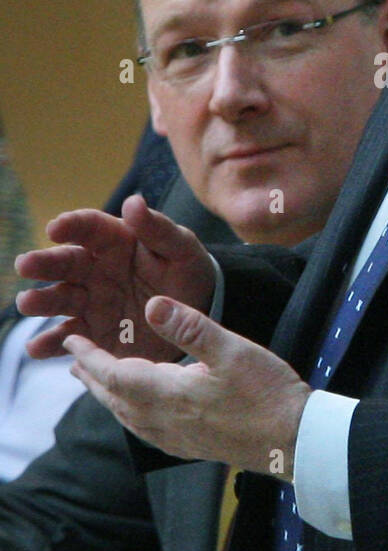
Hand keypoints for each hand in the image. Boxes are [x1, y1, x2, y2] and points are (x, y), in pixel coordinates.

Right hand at [15, 194, 215, 360]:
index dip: (72, 225)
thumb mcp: (182, 250)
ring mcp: (91, 302)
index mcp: (117, 242)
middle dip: (44, 263)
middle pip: (66, 263)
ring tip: (27, 302)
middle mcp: (97, 270)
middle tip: (25, 264)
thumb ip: (159, 229)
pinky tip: (37, 348)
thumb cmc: (188, 273)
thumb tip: (133, 202)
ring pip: (61, 298)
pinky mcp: (93, 334)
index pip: (90, 228)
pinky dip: (51, 343)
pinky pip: (68, 337)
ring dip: (41, 300)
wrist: (198, 315)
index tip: (56, 228)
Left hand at [66, 296, 311, 475]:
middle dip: (90, 377)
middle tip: (73, 360)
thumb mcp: (231, 349)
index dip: (88, 356)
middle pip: (112, 398)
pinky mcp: (190, 447)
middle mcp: (162, 420)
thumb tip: (151, 304)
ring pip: (126, 416)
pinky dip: (129, 414)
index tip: (69, 340)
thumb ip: (189, 327)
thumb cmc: (266, 393)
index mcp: (165, 394)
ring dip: (107, 396)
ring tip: (97, 384)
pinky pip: (144, 430)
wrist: (293, 442)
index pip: (112, 374)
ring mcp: (175, 438)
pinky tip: (139, 412)